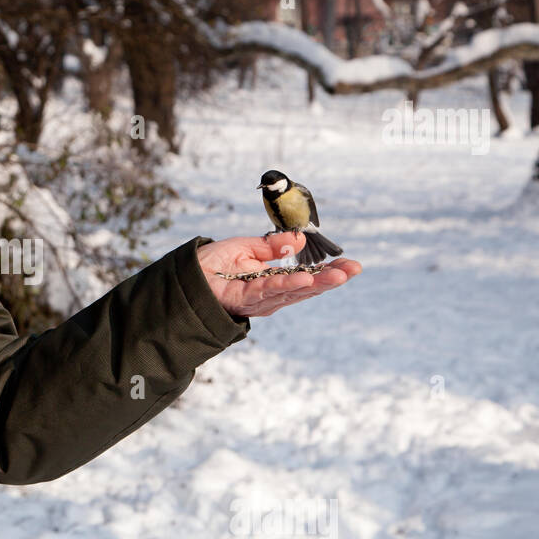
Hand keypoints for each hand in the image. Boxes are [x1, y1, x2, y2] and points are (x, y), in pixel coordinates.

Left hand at [197, 233, 361, 317]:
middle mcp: (271, 293)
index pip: (307, 276)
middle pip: (306, 287)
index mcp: (274, 280)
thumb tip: (297, 239)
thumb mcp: (246, 247)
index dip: (328, 272)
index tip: (351, 265)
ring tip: (337, 275)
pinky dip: (287, 284)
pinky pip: (268, 290)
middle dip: (330, 279)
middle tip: (353, 269)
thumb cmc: (214, 263)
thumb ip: (271, 245)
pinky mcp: (244, 299)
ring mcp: (259, 299)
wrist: (185, 275)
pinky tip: (305, 278)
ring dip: (316, 283)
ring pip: (292, 291)